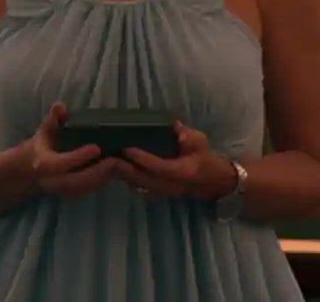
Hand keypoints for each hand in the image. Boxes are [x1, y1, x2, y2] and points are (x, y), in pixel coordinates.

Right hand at [27, 102, 119, 197]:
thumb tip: (60, 106)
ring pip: (84, 188)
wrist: (30, 172)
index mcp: (43, 164)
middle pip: (76, 181)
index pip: (61, 163)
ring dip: (103, 178)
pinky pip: (88, 190)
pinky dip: (102, 182)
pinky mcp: (71, 194)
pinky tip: (114, 172)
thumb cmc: (40, 148)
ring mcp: (62, 190)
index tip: (96, 148)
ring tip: (119, 165)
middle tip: (114, 160)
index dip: (79, 157)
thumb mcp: (44, 132)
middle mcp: (52, 181)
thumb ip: (53, 119)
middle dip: (97, 172)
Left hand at [116, 120, 236, 200]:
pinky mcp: (157, 193)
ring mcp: (163, 192)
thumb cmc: (203, 157)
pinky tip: (116, 169)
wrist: (211, 180)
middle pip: (144, 179)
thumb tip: (176, 127)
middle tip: (109, 156)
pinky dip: (128, 179)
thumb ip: (189, 136)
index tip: (127, 149)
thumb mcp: (201, 142)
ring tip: (108, 161)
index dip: (143, 159)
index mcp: (182, 172)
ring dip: (123, 174)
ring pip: (139, 185)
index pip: (160, 167)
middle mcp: (170, 185)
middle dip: (125, 169)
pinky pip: (139, 187)